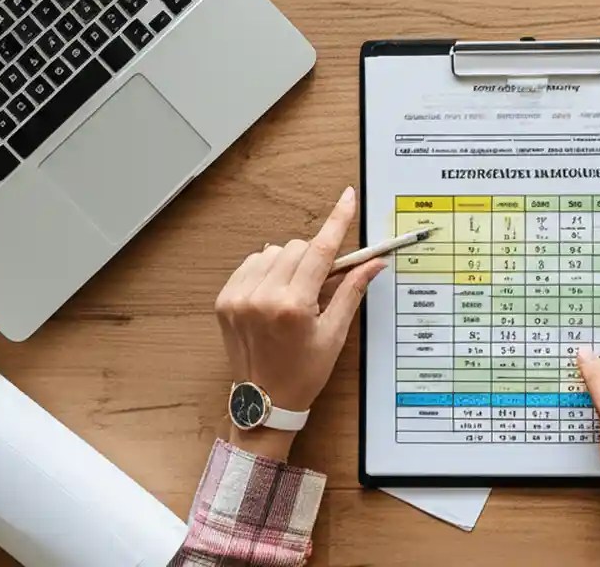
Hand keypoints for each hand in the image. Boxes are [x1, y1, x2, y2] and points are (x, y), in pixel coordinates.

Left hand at [215, 186, 383, 458]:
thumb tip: (374, 263)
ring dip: (289, 262)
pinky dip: (266, 269)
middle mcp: (262, 297)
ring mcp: (239, 297)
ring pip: (272, 252)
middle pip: (296, 247)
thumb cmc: (304, 372)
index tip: (347, 198)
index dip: (337, 221)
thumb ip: (352, 291)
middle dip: (313, 257)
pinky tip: (274, 293)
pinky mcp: (225, 300)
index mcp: (293, 306)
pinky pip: (250, 264)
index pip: (320, 250)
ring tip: (295, 292)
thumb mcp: (335, 334)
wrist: (264, 402)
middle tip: (321, 283)